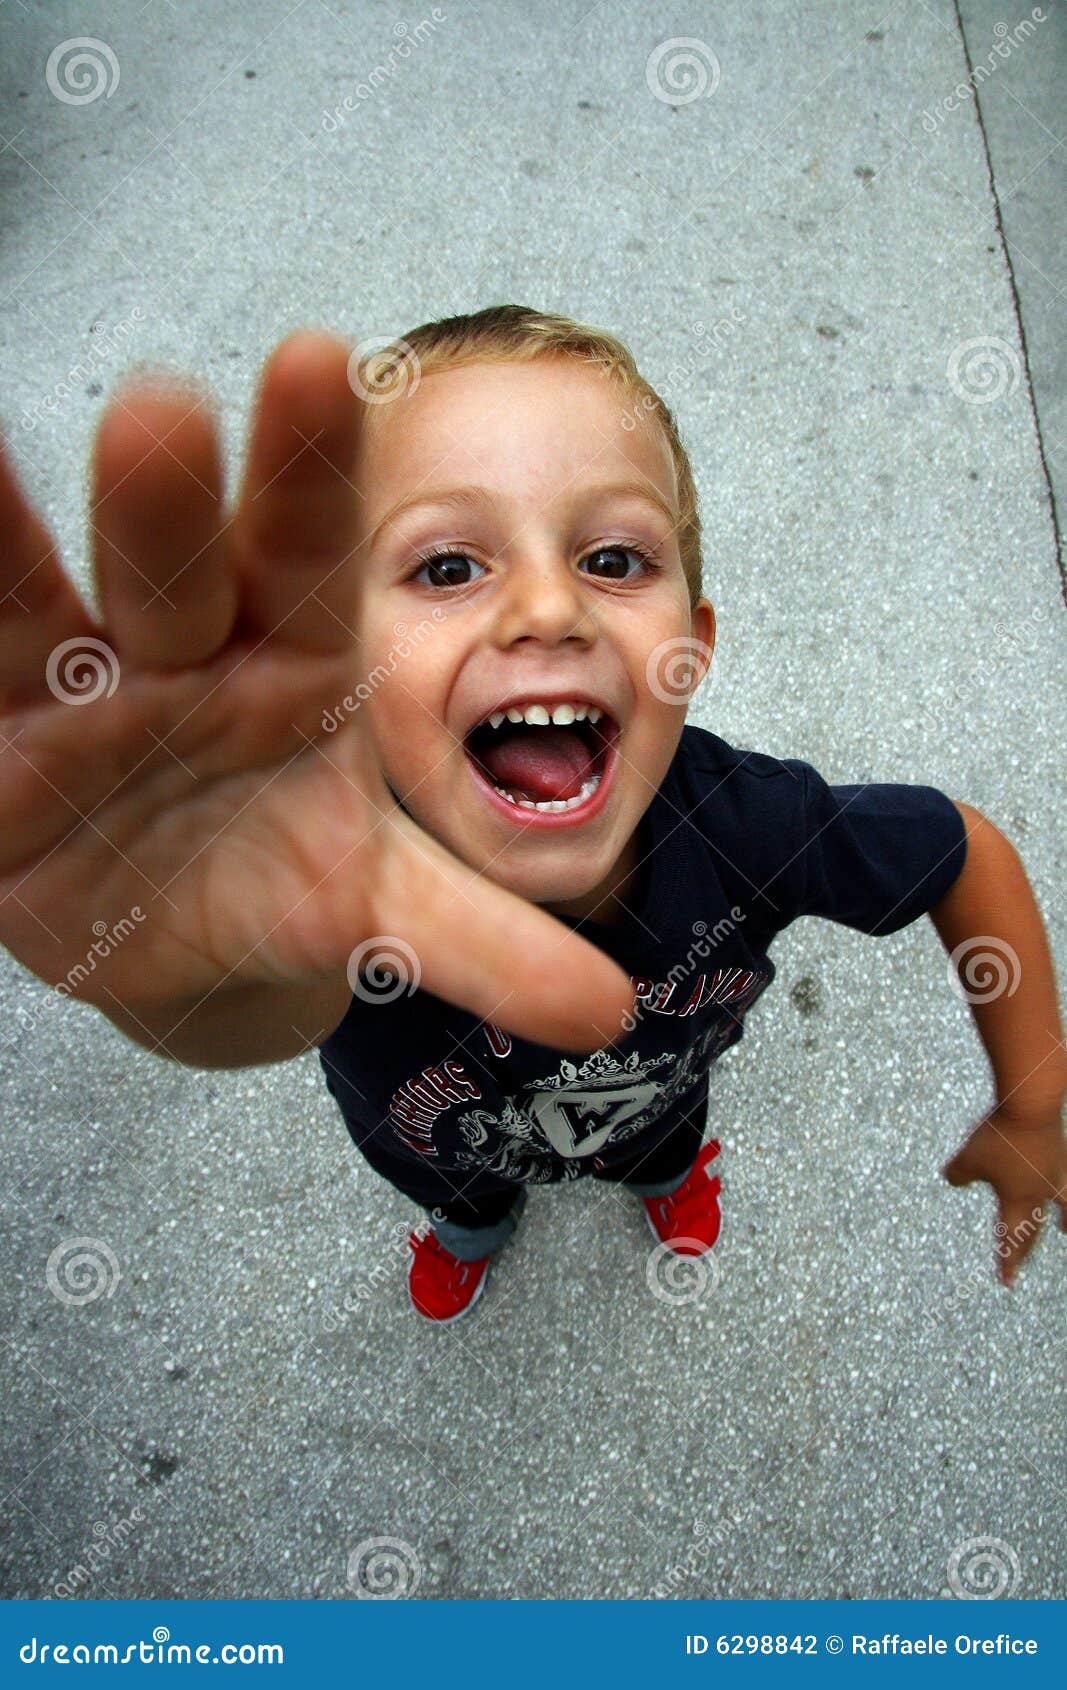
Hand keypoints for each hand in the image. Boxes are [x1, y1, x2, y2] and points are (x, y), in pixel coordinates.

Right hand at [0, 331, 635, 1051]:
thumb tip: (610, 1015)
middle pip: (182, 569)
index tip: (328, 361)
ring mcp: (79, 688)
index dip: (317, 472)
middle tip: (160, 414)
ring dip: (15, 539)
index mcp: (295, 664)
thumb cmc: (278, 867)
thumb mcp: (378, 900)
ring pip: (45, 605)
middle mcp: (187, 652)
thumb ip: (485, 942)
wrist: (167, 913)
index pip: (313, 556)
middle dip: (173, 506)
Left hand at [941, 1097, 1066, 1286]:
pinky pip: (1065, 1178)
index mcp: (1017, 1201)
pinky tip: (1064, 1180)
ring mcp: (1054, 1174)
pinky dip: (1066, 1190)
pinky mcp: (1060, 1152)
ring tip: (1066, 1231)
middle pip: (1032, 1229)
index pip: (1010, 1238)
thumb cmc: (999, 1137)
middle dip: (1023, 1249)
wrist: (1031, 1106)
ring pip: (1060, 1206)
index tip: (1007, 1281)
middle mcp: (1039, 1194)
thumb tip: (951, 1179)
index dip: (1007, 1260)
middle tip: (1018, 1267)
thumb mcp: (969, 1158)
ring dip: (1063, 1221)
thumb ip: (958, 1174)